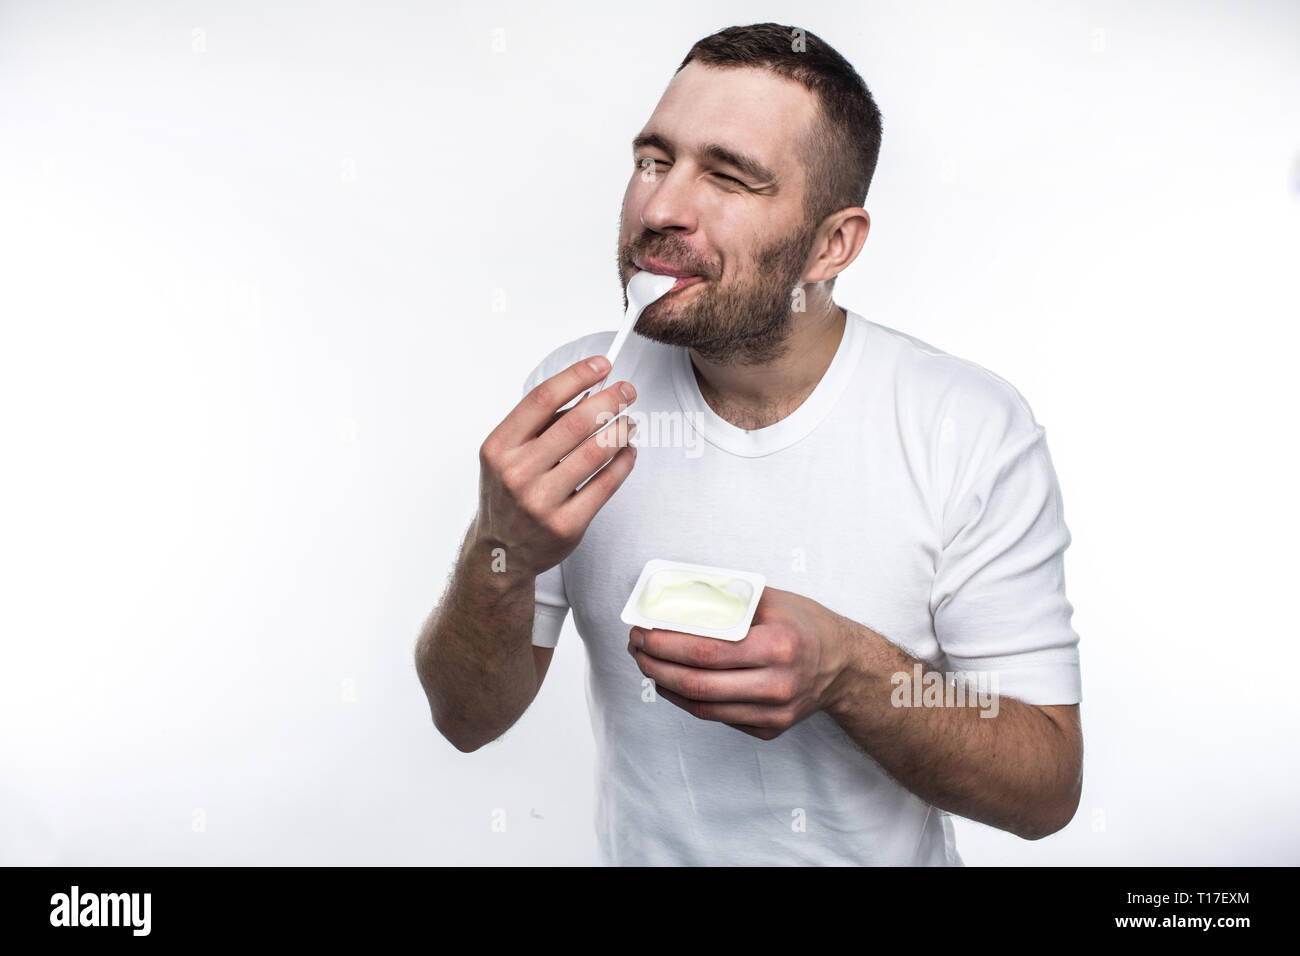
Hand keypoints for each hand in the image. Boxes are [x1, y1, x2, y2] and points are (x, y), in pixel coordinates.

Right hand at [475, 356, 637, 577]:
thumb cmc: (508, 494)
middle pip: (575, 422)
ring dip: (621, 430)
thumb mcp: (507, 454)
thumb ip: (541, 424)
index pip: (542, 398)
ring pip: (596, 452)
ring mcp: (541, 501)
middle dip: (610, 400)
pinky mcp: (566, 524)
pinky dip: (624, 462)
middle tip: (627, 391)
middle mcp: (517, 472)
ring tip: (630, 423)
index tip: (602, 364)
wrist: (500, 552)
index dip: (577, 375)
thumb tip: (589, 390)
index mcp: (499, 447)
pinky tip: (628, 451)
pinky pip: (606, 484)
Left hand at [627, 586, 853, 739]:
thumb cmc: (803, 624)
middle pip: (697, 684)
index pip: (706, 650)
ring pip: (702, 707)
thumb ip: (726, 598)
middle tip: (637, 647)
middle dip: (656, 665)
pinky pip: (717, 717)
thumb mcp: (770, 599)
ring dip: (666, 685)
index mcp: (778, 646)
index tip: (642, 631)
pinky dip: (687, 700)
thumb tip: (673, 594)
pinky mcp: (769, 729)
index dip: (666, 644)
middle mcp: (777, 684)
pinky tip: (673, 681)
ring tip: (648, 663)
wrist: (843, 664)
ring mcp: (774, 713)